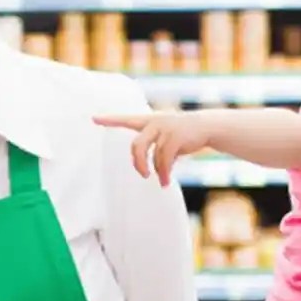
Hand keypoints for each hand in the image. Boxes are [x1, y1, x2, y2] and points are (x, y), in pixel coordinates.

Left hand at [93, 111, 209, 185]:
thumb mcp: (166, 136)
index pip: (126, 119)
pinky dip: (164, 173)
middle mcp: (154, 122)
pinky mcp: (175, 138)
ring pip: (153, 156)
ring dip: (156, 171)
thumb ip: (153, 146)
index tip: (93, 118)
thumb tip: (149, 169)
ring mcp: (165, 129)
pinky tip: (166, 181)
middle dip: (138, 163)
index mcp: (149, 121)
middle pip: (136, 146)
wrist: (207, 126)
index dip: (110, 120)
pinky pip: (164, 160)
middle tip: (143, 175)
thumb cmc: (183, 134)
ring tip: (162, 181)